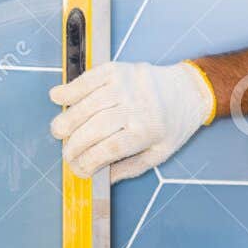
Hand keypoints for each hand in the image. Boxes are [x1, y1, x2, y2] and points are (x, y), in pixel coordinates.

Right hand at [48, 60, 214, 181]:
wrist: (189, 89)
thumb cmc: (173, 125)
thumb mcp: (159, 154)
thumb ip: (130, 168)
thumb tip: (102, 178)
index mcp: (148, 131)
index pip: (109, 149)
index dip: (88, 162)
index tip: (78, 170)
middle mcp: (136, 107)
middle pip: (95, 127)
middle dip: (74, 144)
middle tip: (66, 153)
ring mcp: (126, 85)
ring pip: (88, 104)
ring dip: (68, 119)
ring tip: (58, 131)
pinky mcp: (118, 69)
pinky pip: (89, 79)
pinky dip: (71, 89)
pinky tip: (58, 97)